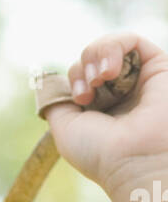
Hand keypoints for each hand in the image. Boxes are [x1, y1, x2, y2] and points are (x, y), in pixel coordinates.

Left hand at [43, 33, 167, 199]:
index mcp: (101, 107)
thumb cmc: (101, 152)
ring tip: (100, 77)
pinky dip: (113, 47)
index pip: (81, 74)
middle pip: (93, 58)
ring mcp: (140, 80)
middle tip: (88, 92)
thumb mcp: (65, 128)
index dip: (75, 79)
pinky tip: (110, 70)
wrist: (134, 161)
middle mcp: (122, 92)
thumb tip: (44, 81)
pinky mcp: (158, 68)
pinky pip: (131, 39)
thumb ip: (55, 102)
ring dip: (96, 56)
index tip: (80, 100)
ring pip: (110, 47)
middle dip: (83, 67)